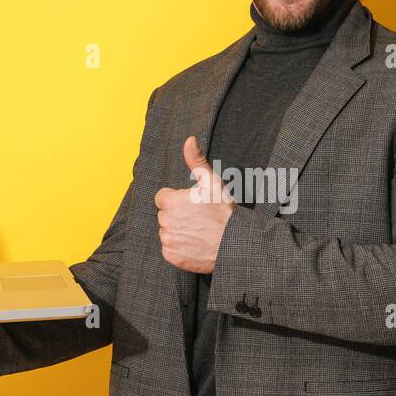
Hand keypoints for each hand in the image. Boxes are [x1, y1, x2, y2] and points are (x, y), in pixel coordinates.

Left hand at [154, 136, 234, 273]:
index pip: (163, 198)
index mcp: (171, 202)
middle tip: (197, 218)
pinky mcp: (171, 256)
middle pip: (164, 215)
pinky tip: (195, 244)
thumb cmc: (223, 212)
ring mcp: (168, 240)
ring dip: (178, 231)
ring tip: (198, 231)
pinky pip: (170, 249)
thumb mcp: (212, 182)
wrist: (232, 244)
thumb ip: (196, 160)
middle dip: (177, 215)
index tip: (192, 205)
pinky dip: (179, 248)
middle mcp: (165, 221)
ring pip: (167, 232)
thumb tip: (189, 140)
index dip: (177, 200)